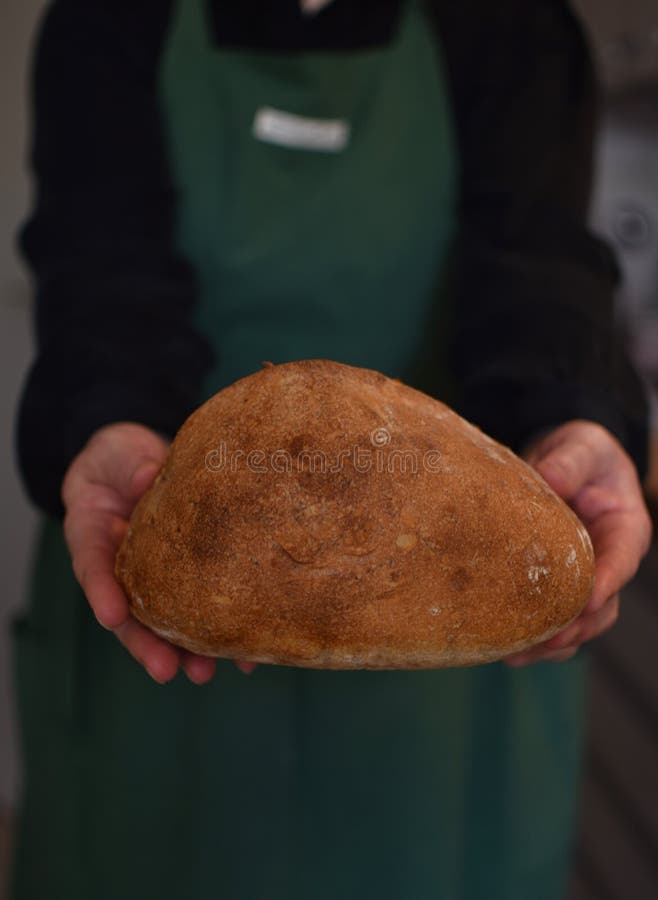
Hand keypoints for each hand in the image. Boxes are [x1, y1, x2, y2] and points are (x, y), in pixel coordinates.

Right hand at [62, 422, 256, 683]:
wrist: (143, 461)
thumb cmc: (124, 459)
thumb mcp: (120, 454)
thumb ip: (131, 465)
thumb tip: (149, 476)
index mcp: (94, 536)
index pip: (93, 566)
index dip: (102, 591)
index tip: (113, 616)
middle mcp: (123, 564)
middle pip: (130, 612)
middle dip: (148, 644)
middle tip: (167, 670)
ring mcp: (156, 574)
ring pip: (166, 618)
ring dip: (185, 648)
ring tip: (205, 673)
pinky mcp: (190, 574)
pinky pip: (204, 602)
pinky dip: (222, 627)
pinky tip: (245, 653)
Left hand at [504, 420, 651, 666]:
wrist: (562, 461)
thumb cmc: (581, 453)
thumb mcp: (582, 446)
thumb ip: (570, 462)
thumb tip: (550, 481)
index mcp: (624, 530)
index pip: (621, 562)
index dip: (606, 584)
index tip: (586, 601)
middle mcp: (608, 562)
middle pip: (602, 607)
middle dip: (576, 628)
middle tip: (546, 641)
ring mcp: (583, 580)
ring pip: (577, 623)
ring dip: (551, 644)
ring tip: (516, 655)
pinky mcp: (556, 587)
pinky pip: (551, 620)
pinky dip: (533, 638)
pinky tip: (504, 650)